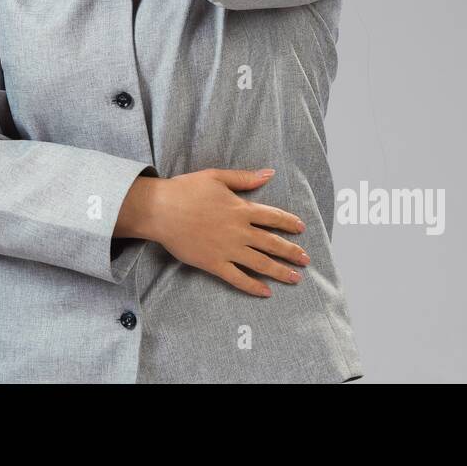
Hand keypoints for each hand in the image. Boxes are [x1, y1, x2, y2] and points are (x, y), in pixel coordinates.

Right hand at [140, 168, 309, 296]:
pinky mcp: (214, 264)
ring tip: (295, 278)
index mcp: (241, 209)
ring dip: (280, 272)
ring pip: (261, 263)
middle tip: (306, 259)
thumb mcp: (216, 177)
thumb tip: (269, 174)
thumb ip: (244, 178)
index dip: (289, 223)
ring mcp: (228, 249)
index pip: (273, 217)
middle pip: (272, 243)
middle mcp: (239, 231)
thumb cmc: (186, 190)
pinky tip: (265, 292)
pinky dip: (253, 286)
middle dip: (292, 252)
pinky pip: (238, 278)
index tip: (301, 229)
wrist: (160, 209)